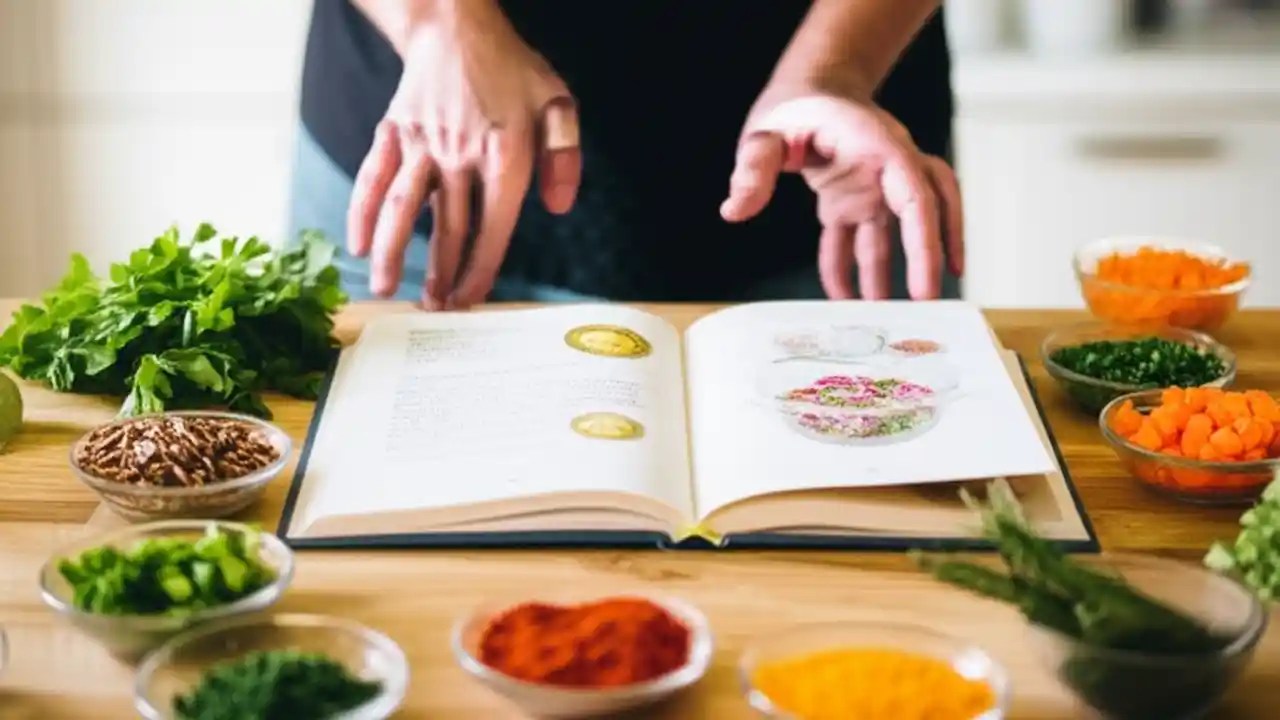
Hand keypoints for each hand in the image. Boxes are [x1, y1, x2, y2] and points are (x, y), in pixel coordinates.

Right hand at [346, 2, 580, 308]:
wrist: (455, 25)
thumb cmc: (510, 70)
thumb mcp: (556, 102)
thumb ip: (565, 155)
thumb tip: (558, 206)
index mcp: (504, 153)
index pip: (493, 225)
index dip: (481, 268)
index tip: (471, 301)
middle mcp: (459, 152)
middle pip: (448, 227)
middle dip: (441, 274)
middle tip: (435, 312)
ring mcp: (422, 143)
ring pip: (404, 207)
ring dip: (394, 252)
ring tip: (387, 290)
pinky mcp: (394, 132)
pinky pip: (374, 176)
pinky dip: (362, 210)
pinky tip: (358, 244)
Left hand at [721, 92, 962, 299]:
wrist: (805, 89)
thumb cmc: (792, 105)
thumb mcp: (766, 131)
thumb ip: (754, 167)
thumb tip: (734, 210)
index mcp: (875, 144)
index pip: (914, 191)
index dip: (926, 235)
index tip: (930, 276)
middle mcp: (885, 166)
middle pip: (924, 209)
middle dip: (928, 254)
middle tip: (927, 300)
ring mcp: (873, 186)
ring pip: (895, 230)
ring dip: (891, 270)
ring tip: (887, 314)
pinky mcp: (855, 200)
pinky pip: (861, 237)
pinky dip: (852, 267)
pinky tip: (843, 296)